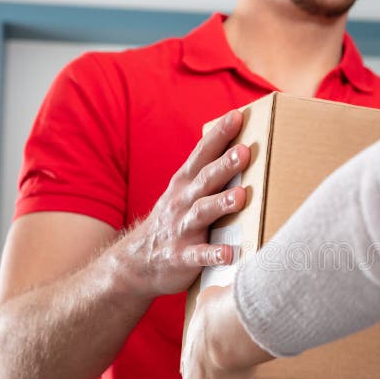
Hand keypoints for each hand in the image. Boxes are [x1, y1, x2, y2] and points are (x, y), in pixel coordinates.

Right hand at [114, 110, 249, 296]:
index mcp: (185, 184)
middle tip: (244, 151)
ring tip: (240, 196)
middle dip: (224, 164)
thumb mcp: (184, 193)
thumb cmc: (173, 221)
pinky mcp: (181, 257)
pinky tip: (230, 254)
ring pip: (202, 213)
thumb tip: (242, 149)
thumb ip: (209, 174)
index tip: (237, 116)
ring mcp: (181, 229)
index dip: (219, 135)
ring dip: (220, 203)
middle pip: (205, 179)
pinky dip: (214, 255)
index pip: (202, 154)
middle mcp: (182, 202)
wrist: (135, 263)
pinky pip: (199, 256)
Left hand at [181, 285, 301, 378]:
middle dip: (244, 377)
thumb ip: (214, 298)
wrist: (225, 332)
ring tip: (286, 378)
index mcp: (188, 358)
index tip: (249, 353)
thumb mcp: (210, 299)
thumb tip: (223, 292)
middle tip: (267, 367)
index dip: (230, 357)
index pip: (207, 362)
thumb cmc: (219, 313)